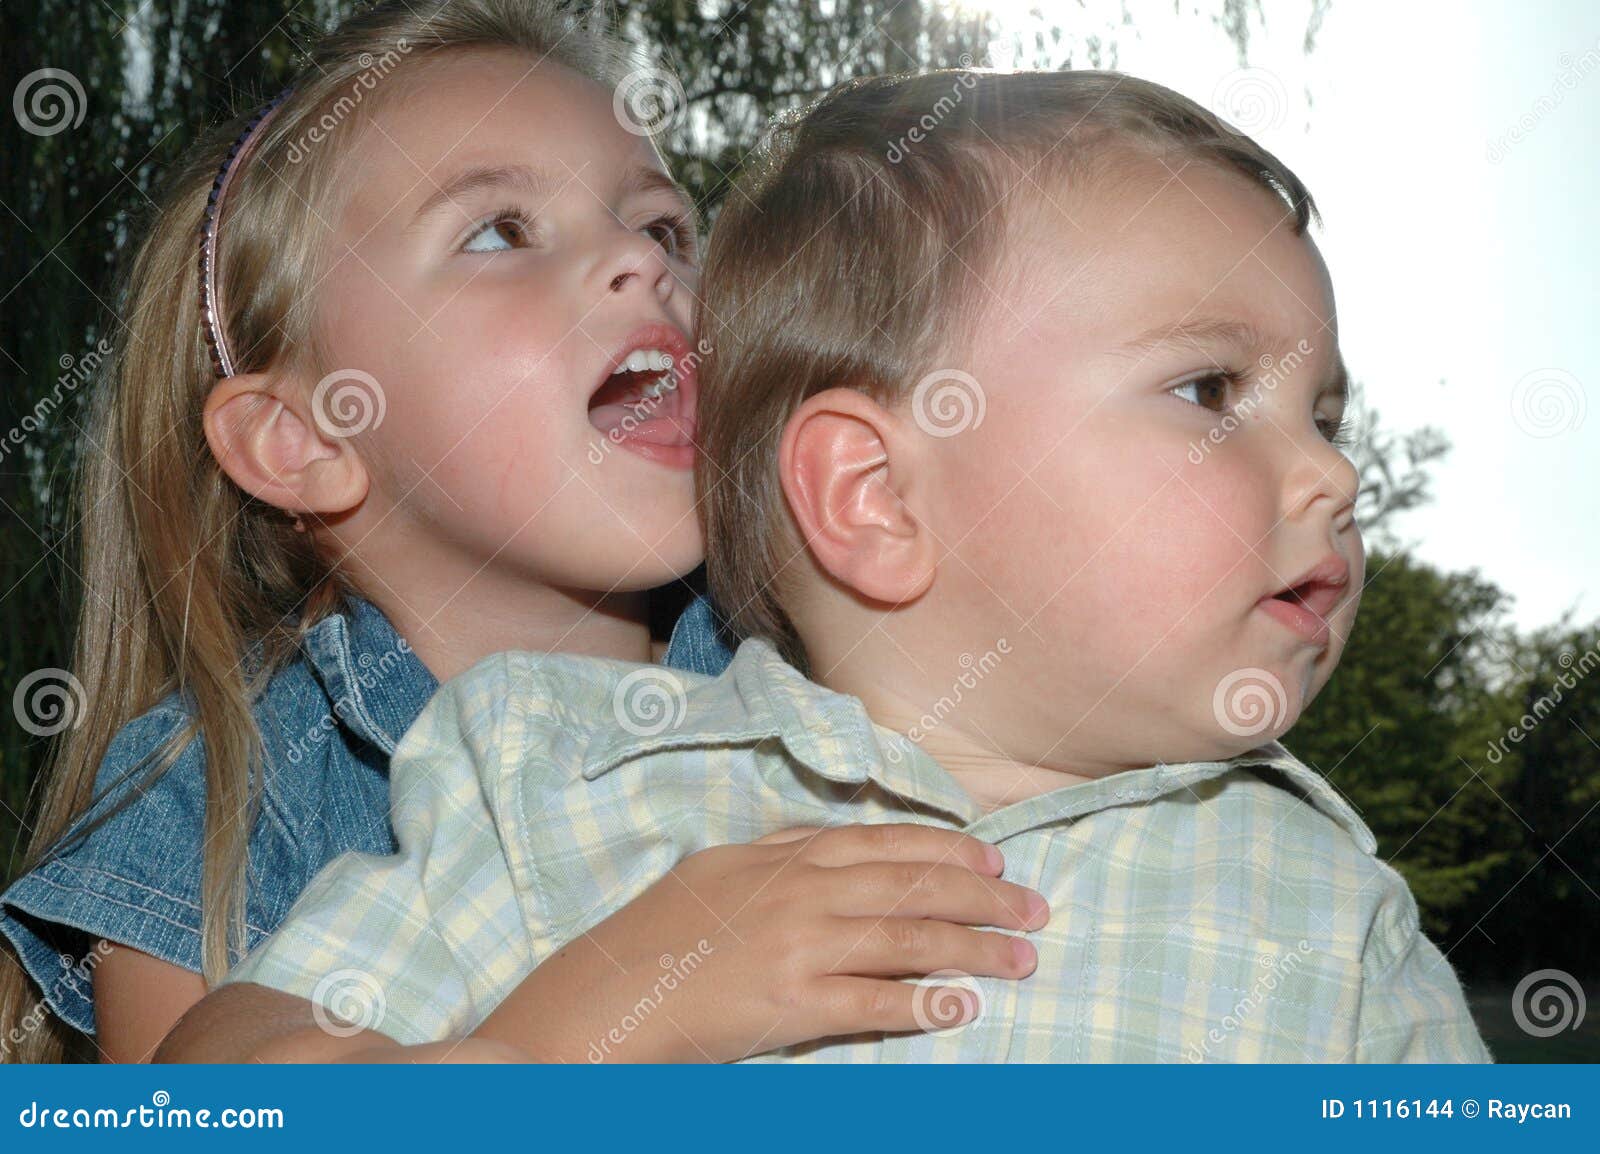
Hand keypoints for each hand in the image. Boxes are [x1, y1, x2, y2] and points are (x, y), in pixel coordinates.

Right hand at [471, 823, 1047, 1061]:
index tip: (992, 859)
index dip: (946, 850)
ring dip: (972, 950)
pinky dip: (921, 1004)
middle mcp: (796, 890)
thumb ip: (779, 854)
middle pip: (910, 887)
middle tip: (1035, 908)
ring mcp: (796, 944)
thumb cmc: (654, 936)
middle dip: (981, 897)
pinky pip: (871, 1002)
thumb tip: (831, 847)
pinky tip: (961, 1009)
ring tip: (1021, 961)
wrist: (604, 997)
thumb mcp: (716, 872)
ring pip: (906, 939)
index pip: (883, 843)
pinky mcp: (790, 1002)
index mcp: (779, 855)